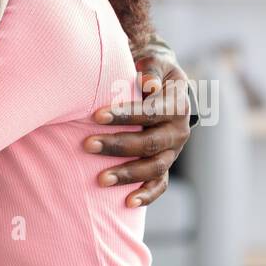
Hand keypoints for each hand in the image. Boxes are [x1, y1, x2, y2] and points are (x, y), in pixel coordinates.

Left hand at [85, 45, 190, 206]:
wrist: (165, 83)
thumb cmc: (152, 70)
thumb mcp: (156, 61)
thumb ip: (152, 68)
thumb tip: (148, 82)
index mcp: (176, 105)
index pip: (150, 112)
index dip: (125, 114)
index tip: (96, 115)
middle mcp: (178, 131)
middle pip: (149, 142)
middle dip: (117, 145)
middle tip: (87, 145)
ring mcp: (173, 151)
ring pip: (154, 167)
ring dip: (127, 173)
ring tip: (100, 179)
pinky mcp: (165, 164)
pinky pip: (160, 184)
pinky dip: (147, 195)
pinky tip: (128, 203)